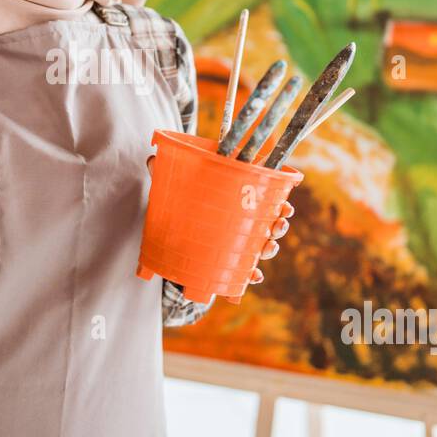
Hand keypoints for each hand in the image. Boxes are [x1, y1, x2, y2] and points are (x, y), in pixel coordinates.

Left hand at [146, 154, 294, 285]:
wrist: (166, 237)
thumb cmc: (178, 205)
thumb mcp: (172, 188)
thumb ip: (163, 173)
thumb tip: (150, 159)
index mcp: (236, 199)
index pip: (265, 198)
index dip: (281, 202)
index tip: (286, 206)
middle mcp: (241, 222)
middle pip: (270, 223)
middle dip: (279, 226)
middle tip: (277, 226)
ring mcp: (236, 243)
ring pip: (262, 247)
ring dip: (270, 248)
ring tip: (267, 248)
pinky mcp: (226, 262)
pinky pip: (244, 270)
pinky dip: (251, 274)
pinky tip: (254, 276)